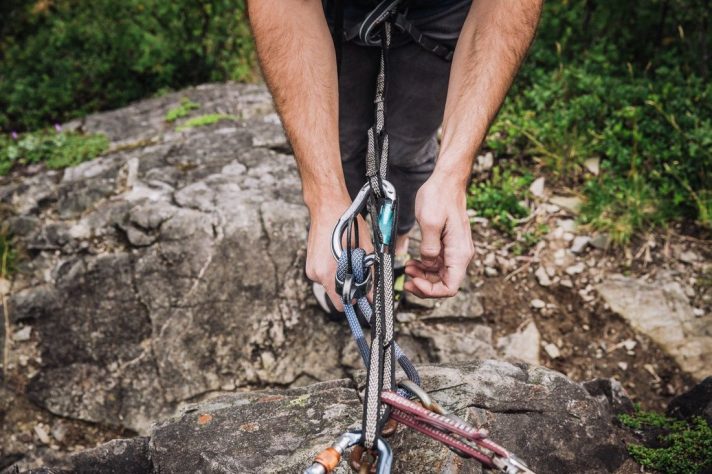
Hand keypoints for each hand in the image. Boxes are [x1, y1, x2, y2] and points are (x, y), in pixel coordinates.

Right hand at [305, 199, 371, 310]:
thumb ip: (368, 275)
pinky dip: (332, 267)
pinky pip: (324, 273)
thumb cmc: (345, 223)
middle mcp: (315, 274)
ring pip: (330, 282)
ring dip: (340, 274)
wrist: (327, 207)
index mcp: (327, 273)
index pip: (340, 303)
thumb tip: (371, 294)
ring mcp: (310, 268)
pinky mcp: (309, 262)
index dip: (353, 298)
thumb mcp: (364, 249)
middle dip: (347, 283)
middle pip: (335, 292)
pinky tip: (337, 253)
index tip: (360, 289)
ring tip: (346, 255)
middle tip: (355, 266)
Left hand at [404, 174, 473, 297]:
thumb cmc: (440, 197)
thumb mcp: (429, 222)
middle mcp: (460, 254)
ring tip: (408, 268)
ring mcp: (455, 250)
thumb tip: (428, 263)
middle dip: (424, 284)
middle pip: (444, 283)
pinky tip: (413, 261)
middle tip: (407, 278)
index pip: (450, 287)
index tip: (415, 282)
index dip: (431, 291)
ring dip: (423, 276)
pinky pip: (438, 264)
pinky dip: (425, 266)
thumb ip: (429, 248)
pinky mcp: (448, 245)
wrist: (446, 182)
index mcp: (459, 252)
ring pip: (440, 275)